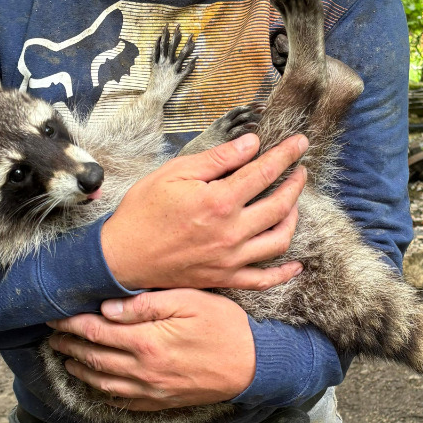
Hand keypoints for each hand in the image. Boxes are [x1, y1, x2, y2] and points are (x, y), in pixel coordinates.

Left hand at [47, 290, 255, 409]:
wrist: (252, 364)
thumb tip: (108, 307)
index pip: (97, 331)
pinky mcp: (161, 402)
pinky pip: (123, 402)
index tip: (56, 315)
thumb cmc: (224, 325)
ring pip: (103, 383)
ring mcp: (151, 390)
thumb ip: (146, 303)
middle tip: (53, 335)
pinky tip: (97, 386)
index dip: (73, 323)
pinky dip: (104, 393)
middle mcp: (143, 370)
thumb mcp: (189, 301)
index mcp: (147, 342)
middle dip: (70, 345)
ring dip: (80, 370)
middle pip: (94, 358)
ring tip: (66, 358)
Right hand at [100, 132, 306, 291]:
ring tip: (294, 202)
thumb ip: (218, 158)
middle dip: (296, 183)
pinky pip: (263, 280)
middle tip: (300, 169)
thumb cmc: (144, 210)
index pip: (265, 171)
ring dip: (293, 218)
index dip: (286, 154)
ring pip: (279, 240)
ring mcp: (230, 259)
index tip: (300, 143)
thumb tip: (252, 144)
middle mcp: (231, 232)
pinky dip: (283, 273)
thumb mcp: (175, 172)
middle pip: (280, 204)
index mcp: (219, 201)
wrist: (122, 256)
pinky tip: (296, 264)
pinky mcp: (224, 278)